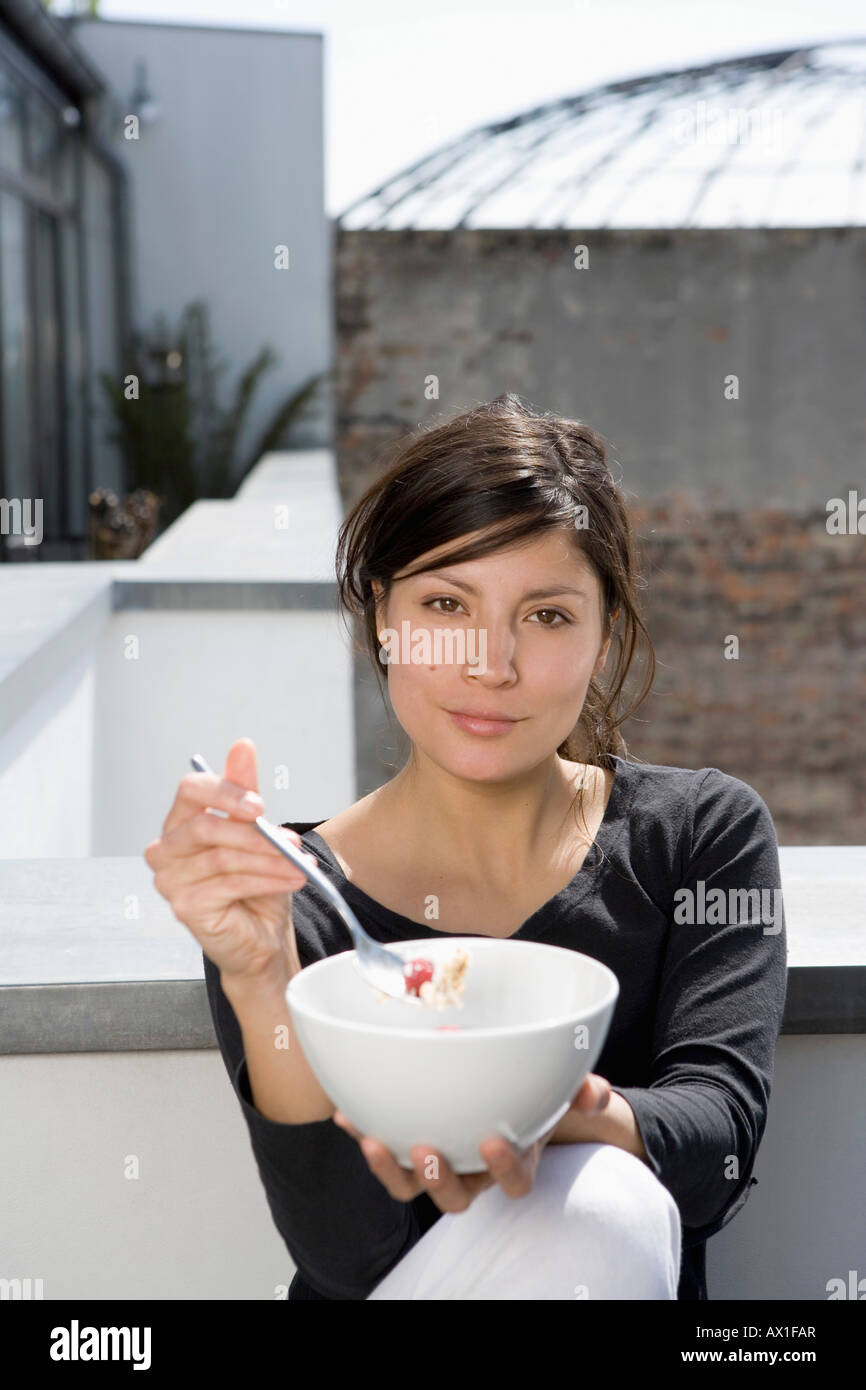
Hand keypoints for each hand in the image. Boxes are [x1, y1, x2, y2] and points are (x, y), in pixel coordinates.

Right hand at [144, 736, 317, 993]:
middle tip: (290, 841)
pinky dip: (267, 880)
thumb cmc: (257, 882)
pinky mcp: (183, 907)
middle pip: (205, 826)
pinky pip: (229, 884)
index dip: (225, 792)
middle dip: (254, 833)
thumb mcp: (257, 831)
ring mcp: (169, 880)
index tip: (260, 805)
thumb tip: (242, 745)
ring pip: (223, 858)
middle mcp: (165, 849)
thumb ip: (245, 791)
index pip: (191, 790)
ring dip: (270, 859)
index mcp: (180, 822)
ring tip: (301, 864)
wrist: (263, 936)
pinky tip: (292, 880)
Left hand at [330, 1073, 609, 1213]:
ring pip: (411, 1186)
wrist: (504, 1092)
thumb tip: (594, 1092)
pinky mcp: (403, 1143)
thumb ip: (581, 1089)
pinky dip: (361, 1129)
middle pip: (454, 1197)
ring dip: (389, 1168)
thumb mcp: (560, 1087)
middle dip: (438, 1179)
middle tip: (423, 1149)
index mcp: (512, 1161)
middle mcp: (471, 1171)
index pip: (513, 1182)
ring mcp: (436, 1163)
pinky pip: (381, 1148)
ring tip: (372, 1140)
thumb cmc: (533, 1094)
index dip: (504, 1169)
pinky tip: (345, 1111)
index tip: (493, 1140)